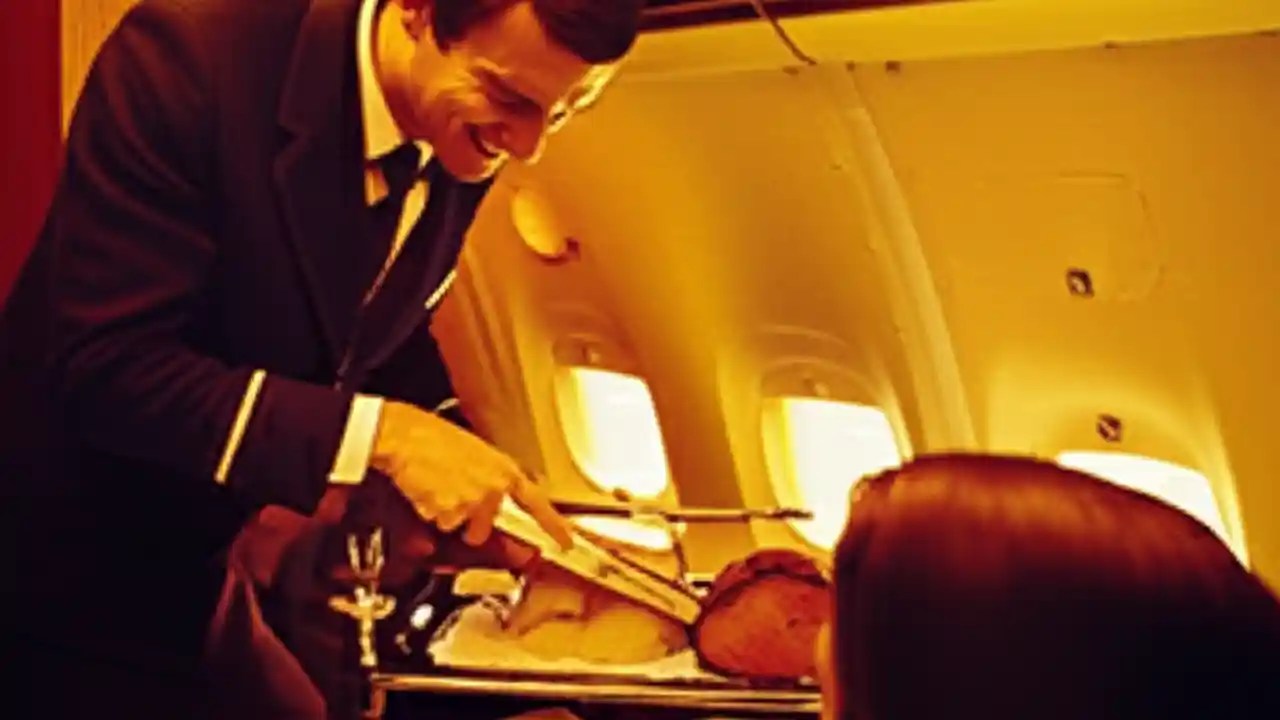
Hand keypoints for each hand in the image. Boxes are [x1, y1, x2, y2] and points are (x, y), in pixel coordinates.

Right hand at [370, 400, 572, 549]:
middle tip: (451, 494)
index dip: (554, 526)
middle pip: (485, 527)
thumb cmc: (432, 437)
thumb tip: (495, 498)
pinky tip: (426, 490)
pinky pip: (440, 524)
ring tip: (436, 487)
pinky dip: (430, 513)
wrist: (405, 436)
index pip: (537, 503)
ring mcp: (473, 502)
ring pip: (460, 527)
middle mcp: (493, 488)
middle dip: (469, 523)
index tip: (566, 543)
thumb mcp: (475, 452)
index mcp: (504, 470)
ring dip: (447, 515)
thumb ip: (491, 477)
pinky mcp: (451, 512)